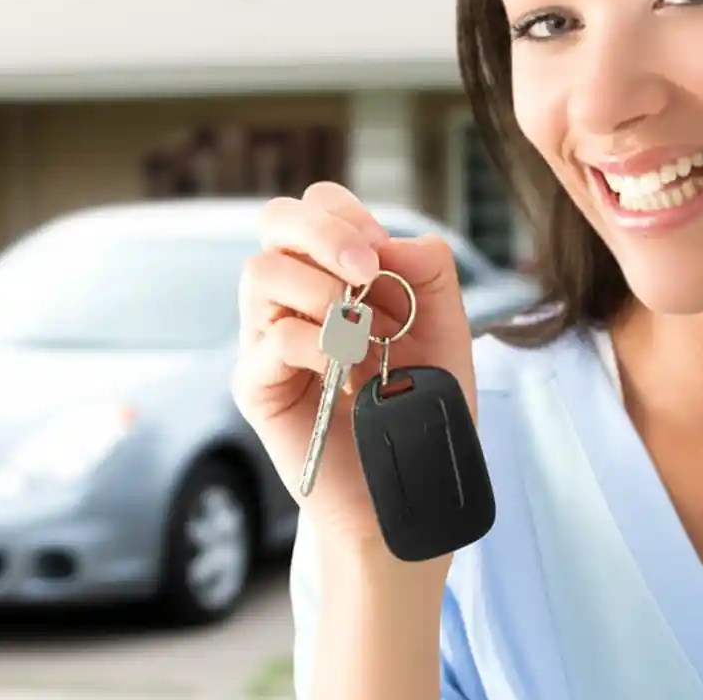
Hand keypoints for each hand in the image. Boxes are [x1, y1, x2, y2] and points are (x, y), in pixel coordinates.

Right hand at [232, 182, 477, 555]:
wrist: (404, 493)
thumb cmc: (419, 415)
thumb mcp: (447, 333)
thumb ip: (430, 276)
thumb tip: (391, 241)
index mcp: (334, 279)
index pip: (316, 208)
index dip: (346, 216)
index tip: (381, 257)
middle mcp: (293, 302)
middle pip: (275, 221)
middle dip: (322, 231)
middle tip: (365, 270)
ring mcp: (267, 343)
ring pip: (260, 273)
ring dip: (318, 289)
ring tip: (359, 333)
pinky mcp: (256, 388)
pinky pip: (269, 341)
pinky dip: (313, 343)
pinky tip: (342, 368)